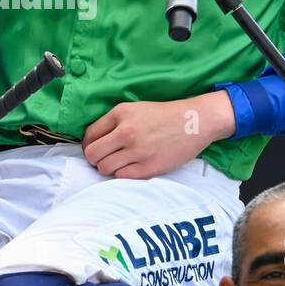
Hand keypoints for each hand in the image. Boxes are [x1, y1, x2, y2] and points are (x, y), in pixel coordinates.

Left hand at [81, 92, 233, 178]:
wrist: (195, 121)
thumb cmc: (164, 116)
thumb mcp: (135, 109)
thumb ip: (114, 123)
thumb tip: (92, 143)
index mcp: (120, 113)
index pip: (89, 136)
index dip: (89, 145)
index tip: (95, 149)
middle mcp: (126, 131)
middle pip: (92, 154)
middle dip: (95, 159)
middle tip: (105, 159)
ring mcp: (137, 150)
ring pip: (104, 168)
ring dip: (109, 168)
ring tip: (120, 163)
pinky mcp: (149, 167)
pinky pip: (121, 177)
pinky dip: (123, 174)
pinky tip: (132, 167)